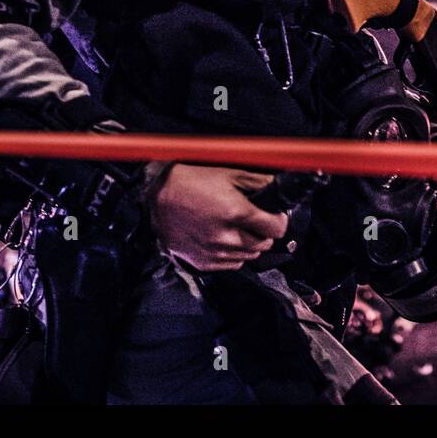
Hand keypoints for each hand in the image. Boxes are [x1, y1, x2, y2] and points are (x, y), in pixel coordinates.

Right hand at [147, 164, 287, 272]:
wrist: (157, 196)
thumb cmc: (192, 179)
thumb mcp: (228, 172)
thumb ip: (259, 181)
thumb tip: (279, 187)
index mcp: (236, 212)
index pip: (277, 229)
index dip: (279, 220)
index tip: (275, 215)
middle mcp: (226, 237)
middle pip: (264, 245)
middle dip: (265, 232)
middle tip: (257, 220)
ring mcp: (213, 252)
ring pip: (249, 256)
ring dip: (250, 244)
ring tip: (240, 228)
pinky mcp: (202, 262)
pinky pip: (231, 265)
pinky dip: (234, 254)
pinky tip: (226, 239)